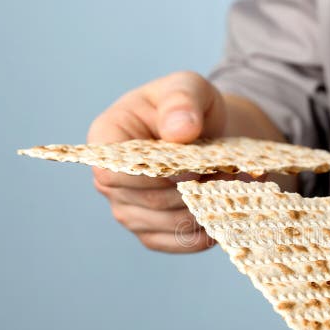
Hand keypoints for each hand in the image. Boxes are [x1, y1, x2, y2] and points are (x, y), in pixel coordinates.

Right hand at [88, 71, 283, 252]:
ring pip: (168, 223)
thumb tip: (179, 130)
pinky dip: (207, 229)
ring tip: (224, 182)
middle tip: (222, 170)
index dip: (156, 175)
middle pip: (148, 200)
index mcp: (105, 139)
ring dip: (203, 206)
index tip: (194, 164)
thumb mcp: (188, 87)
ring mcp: (129, 210)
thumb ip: (182, 101)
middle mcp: (110, 180)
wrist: (206, 134)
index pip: (114, 172)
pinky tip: (220, 208)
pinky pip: (180, 242)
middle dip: (191, 187)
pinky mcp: (153, 232)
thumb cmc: (189, 107)